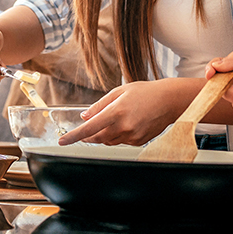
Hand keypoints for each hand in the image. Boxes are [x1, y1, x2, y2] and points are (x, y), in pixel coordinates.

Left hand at [58, 82, 188, 146]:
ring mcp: (132, 136)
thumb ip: (100, 105)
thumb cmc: (145, 92)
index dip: (74, 136)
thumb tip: (85, 116)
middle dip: (88, 136)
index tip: (62, 141)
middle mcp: (124, 126)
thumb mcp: (120, 91)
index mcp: (117, 111)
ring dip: (103, 135)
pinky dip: (117, 135)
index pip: (90, 127)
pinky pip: (121, 142)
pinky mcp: (139, 142)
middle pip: (98, 138)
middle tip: (84, 130)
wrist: (169, 100)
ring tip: (110, 121)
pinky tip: (125, 124)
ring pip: (109, 141)